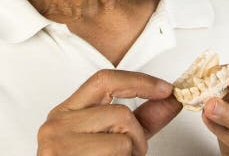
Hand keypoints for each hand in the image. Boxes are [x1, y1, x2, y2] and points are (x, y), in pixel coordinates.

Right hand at [37, 69, 181, 155]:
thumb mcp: (114, 139)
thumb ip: (142, 119)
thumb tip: (172, 99)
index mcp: (65, 112)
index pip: (104, 80)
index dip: (140, 81)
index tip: (165, 89)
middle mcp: (56, 125)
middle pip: (121, 113)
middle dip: (137, 136)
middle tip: (129, 154)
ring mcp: (58, 146)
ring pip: (122, 140)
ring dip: (131, 155)